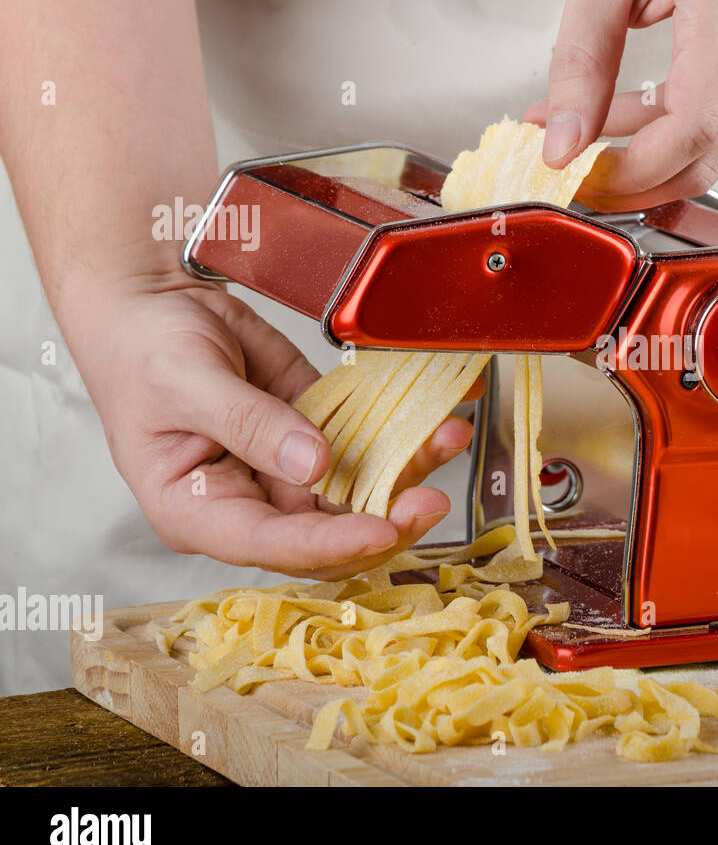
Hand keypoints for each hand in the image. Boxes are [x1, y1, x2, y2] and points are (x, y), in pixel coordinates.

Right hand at [83, 284, 475, 579]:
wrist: (152, 298)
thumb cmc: (142, 348)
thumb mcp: (184, 381)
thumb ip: (249, 423)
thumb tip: (314, 464)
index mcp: (198, 511)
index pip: (272, 546)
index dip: (332, 545)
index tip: (383, 529)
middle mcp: (250, 503)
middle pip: (327, 534)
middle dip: (385, 522)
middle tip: (432, 500)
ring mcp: (288, 470)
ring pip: (358, 492)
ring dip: (407, 474)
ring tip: (448, 440)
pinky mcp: (318, 433)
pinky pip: (367, 444)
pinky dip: (404, 435)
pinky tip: (440, 418)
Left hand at [524, 0, 717, 210]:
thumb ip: (580, 60)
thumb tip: (561, 141)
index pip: (692, 129)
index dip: (637, 170)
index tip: (583, 178)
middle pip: (707, 157)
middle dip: (638, 183)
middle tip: (576, 180)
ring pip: (709, 147)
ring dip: (643, 156)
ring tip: (579, 134)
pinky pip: (714, 122)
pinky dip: (661, 132)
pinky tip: (614, 113)